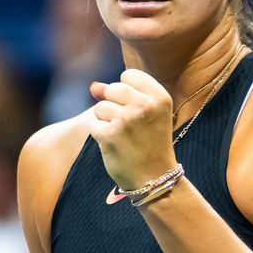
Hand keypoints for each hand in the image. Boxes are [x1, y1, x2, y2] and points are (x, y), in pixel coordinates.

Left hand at [90, 69, 177, 190]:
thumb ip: (121, 95)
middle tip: (130, 126)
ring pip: (100, 107)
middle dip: (114, 105)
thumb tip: (94, 86)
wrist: (155, 177)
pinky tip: (116, 145)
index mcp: (159, 96)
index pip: (129, 75)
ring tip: (124, 136)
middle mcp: (144, 105)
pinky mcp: (110, 135)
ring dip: (106, 121)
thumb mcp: (146, 114)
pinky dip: (102, 136)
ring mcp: (126, 119)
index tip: (136, 109)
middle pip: (112, 88)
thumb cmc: (150, 142)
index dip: (126, 91)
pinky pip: (94, 125)